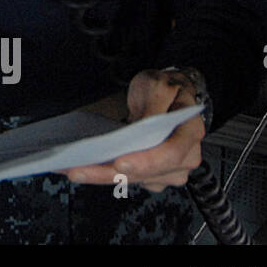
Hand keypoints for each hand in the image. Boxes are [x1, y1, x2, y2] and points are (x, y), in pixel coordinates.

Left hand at [61, 69, 205, 190]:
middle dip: (111, 174)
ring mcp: (170, 170)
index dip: (146, 162)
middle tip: (80, 171)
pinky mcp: (153, 176)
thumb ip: (154, 105)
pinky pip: (129, 180)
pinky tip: (85, 170)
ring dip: (103, 177)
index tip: (119, 164)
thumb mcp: (158, 85)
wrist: (167, 95)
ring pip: (135, 180)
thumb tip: (143, 126)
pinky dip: (106, 175)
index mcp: (190, 132)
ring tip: (75, 171)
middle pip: (148, 173)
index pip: (171, 153)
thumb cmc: (164, 88)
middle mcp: (186, 157)